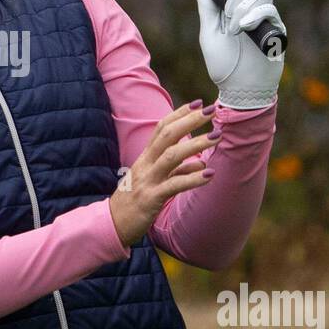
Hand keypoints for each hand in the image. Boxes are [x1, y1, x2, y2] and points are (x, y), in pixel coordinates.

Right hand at [109, 102, 219, 246]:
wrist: (112, 225)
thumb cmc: (134, 202)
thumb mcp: (154, 182)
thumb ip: (176, 171)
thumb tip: (200, 165)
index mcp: (145, 158)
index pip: (161, 128)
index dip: (179, 114)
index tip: (197, 103)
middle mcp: (145, 164)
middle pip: (168, 135)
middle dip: (190, 121)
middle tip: (211, 111)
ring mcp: (147, 180)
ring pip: (172, 155)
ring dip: (195, 145)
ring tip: (216, 138)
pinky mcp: (151, 198)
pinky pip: (174, 185)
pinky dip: (193, 179)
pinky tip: (210, 175)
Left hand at [195, 0, 285, 109]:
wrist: (241, 88)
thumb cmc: (223, 66)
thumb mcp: (209, 37)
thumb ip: (207, 12)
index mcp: (234, 10)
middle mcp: (251, 11)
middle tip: (229, 11)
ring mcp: (265, 20)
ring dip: (244, 8)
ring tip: (235, 29)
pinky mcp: (276, 30)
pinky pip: (270, 10)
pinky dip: (255, 14)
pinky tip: (245, 27)